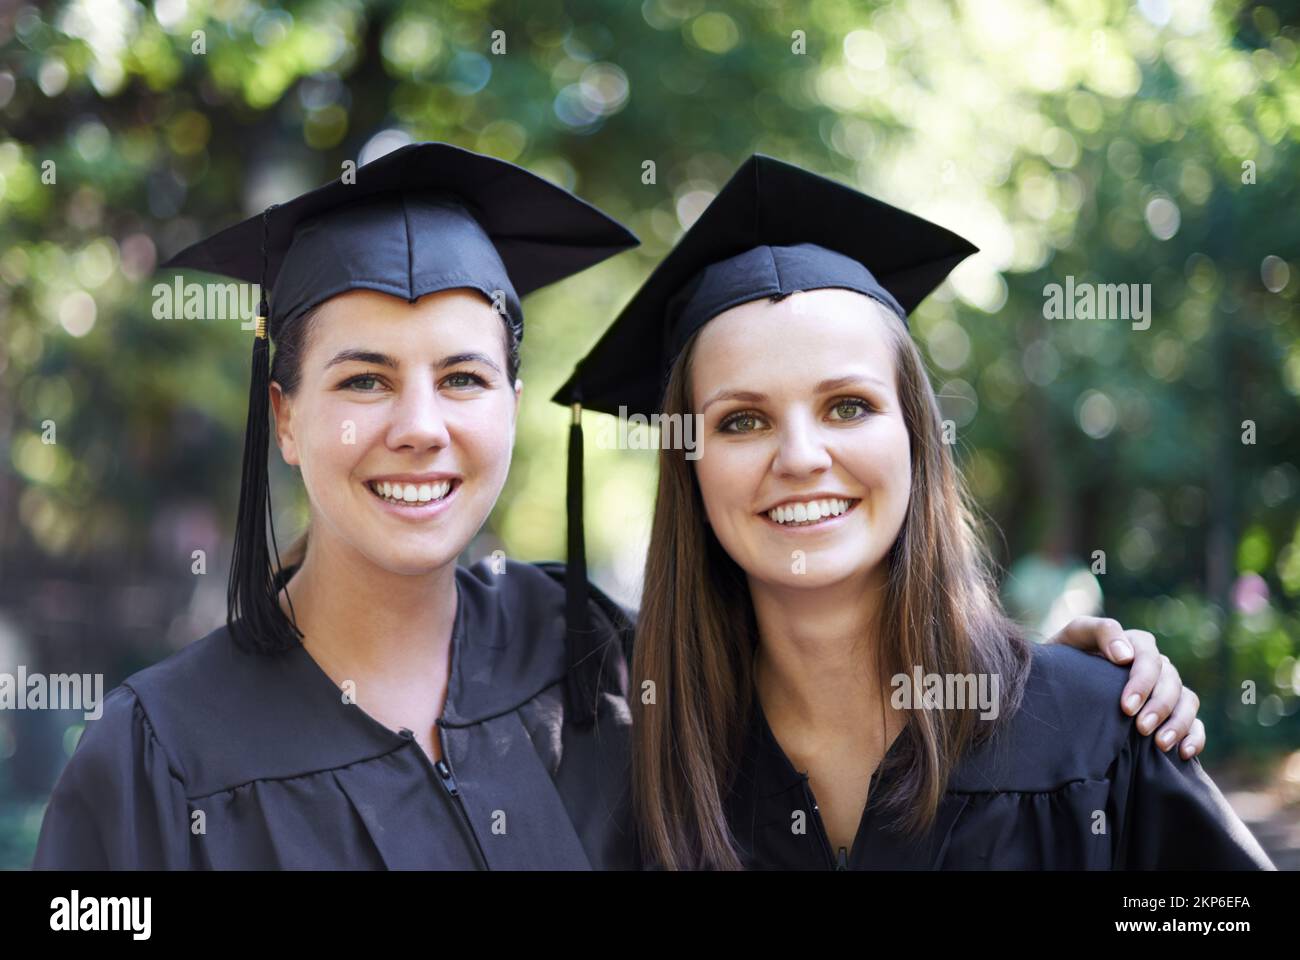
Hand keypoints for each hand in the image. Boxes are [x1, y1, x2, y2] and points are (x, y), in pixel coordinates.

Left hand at [1046, 617, 1205, 758]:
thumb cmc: (1065, 659)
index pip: (1150, 658)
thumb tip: (1125, 656)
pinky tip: (1183, 752)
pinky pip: (1195, 723)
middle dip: (1159, 706)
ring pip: (1187, 700)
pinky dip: (1194, 736)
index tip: (1126, 707)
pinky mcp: (1173, 713)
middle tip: (1142, 728)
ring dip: (1178, 722)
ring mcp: (1167, 689)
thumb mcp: (1074, 637)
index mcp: (1136, 644)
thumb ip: (1100, 631)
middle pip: (1171, 681)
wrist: (1058, 686)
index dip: (1143, 682)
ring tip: (1161, 744)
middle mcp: (1156, 666)